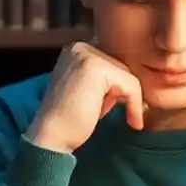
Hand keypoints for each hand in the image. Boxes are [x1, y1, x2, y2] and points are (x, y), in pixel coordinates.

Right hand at [26, 42, 145, 153]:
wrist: (51, 137)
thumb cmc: (70, 119)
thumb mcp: (88, 91)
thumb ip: (105, 79)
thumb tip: (133, 78)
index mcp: (75, 50)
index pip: (111, 62)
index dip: (117, 87)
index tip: (114, 106)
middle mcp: (79, 47)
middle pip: (121, 66)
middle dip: (120, 91)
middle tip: (107, 113)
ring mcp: (86, 55)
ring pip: (128, 75)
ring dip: (129, 99)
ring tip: (118, 117)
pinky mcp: (96, 68)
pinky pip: (131, 84)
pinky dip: (135, 105)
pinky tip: (133, 122)